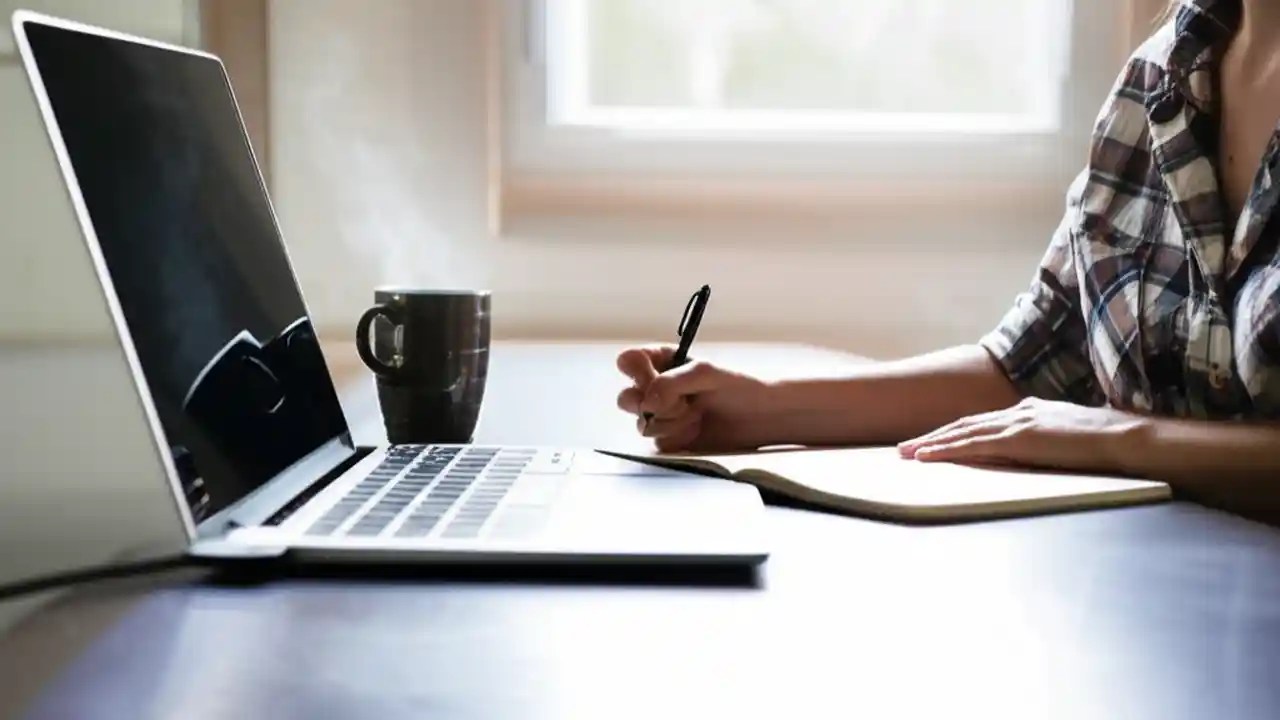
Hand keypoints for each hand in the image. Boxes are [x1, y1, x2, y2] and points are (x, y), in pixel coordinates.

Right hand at [615, 345, 773, 452]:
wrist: (764, 418)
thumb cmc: (741, 387)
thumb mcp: (706, 373)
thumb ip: (672, 382)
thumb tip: (647, 401)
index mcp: (664, 363)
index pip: (629, 362)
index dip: (635, 372)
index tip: (652, 378)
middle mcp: (658, 389)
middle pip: (626, 398)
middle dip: (648, 404)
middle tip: (678, 403)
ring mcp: (664, 417)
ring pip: (642, 424)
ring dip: (669, 422)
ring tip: (696, 415)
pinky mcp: (673, 440)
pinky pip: (658, 443)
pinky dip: (678, 437)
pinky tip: (697, 430)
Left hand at [895, 397, 1144, 473]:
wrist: (1125, 439)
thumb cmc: (1106, 445)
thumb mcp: (1068, 438)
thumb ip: (1047, 441)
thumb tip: (1035, 452)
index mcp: (1030, 410)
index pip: (982, 422)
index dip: (954, 432)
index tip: (932, 441)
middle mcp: (1019, 411)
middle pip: (965, 424)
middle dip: (933, 436)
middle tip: (903, 448)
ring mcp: (1018, 422)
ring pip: (962, 432)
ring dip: (930, 443)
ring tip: (905, 453)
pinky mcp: (1019, 438)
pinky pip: (973, 445)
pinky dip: (946, 450)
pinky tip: (926, 456)